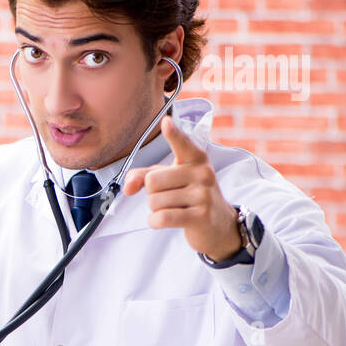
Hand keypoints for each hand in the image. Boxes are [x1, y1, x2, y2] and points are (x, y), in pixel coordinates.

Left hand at [121, 116, 241, 260]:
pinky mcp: (201, 216)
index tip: (166, 121)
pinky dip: (155, 222)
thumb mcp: (168, 180)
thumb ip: (143, 176)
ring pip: (154, 201)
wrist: (218, 224)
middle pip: (152, 181)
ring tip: (174, 208)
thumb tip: (127, 188)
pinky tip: (164, 220)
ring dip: (156, 209)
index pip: (182, 144)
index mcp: (195, 159)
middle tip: (170, 197)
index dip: (173, 134)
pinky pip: (162, 217)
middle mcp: (202, 173)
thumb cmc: (188, 196)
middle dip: (152, 193)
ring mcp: (204, 195)